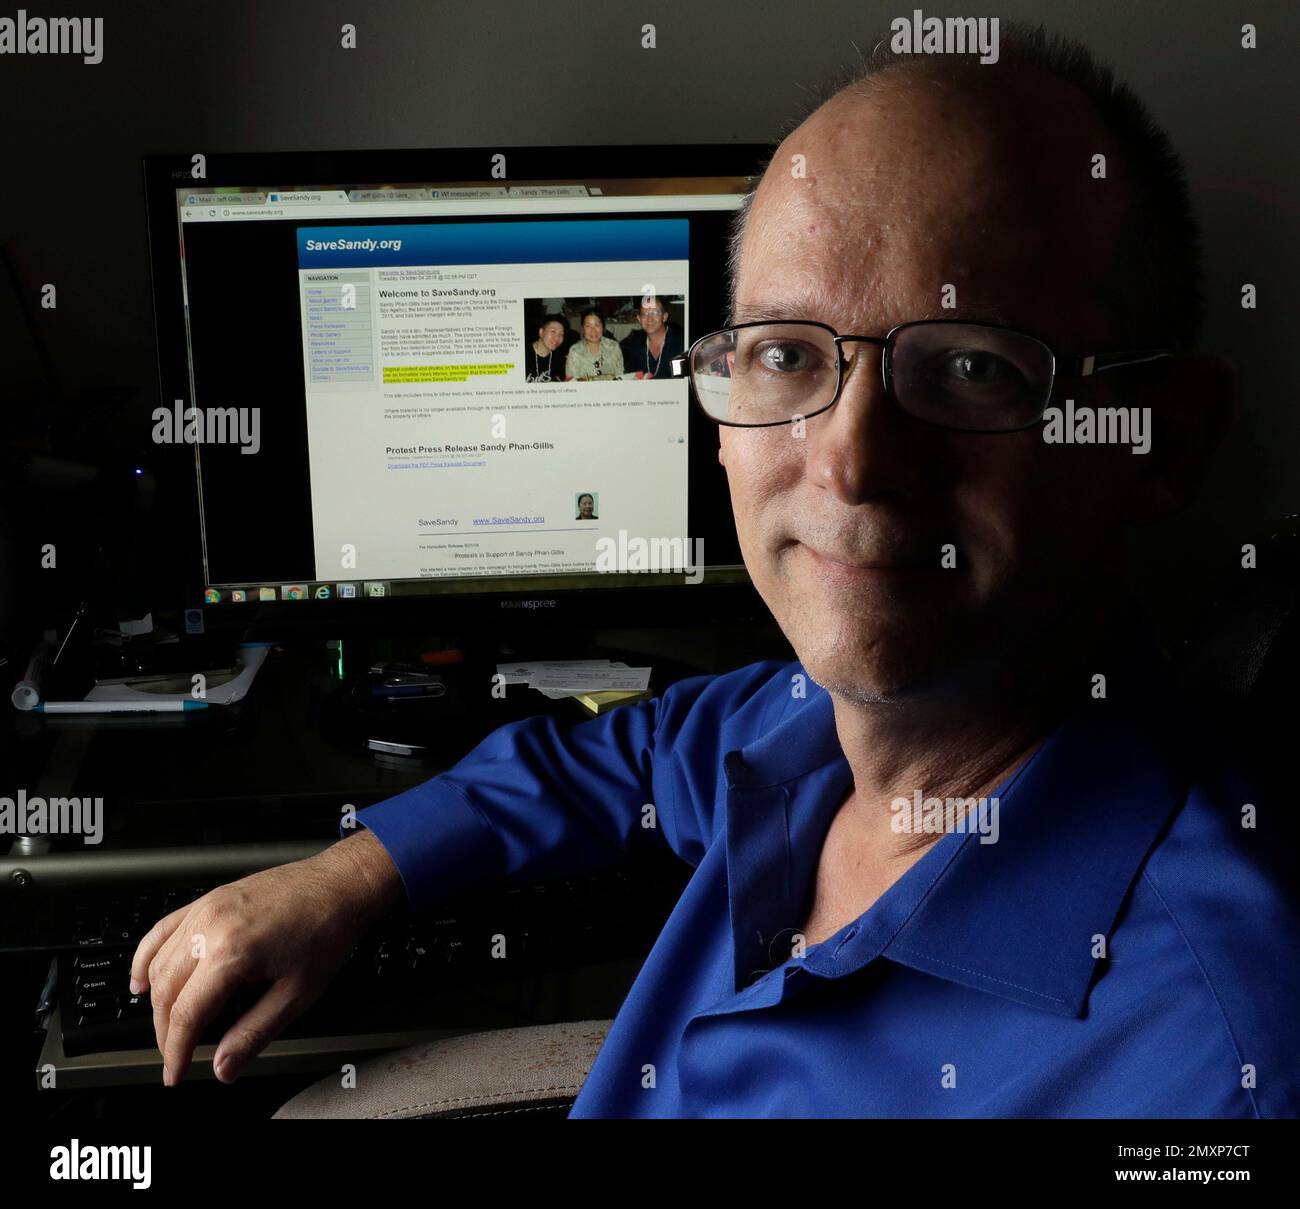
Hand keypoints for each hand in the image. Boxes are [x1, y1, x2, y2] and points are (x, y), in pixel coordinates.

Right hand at [128, 831, 401, 1084]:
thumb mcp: (297, 993)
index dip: (176, 1051)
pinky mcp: (209, 899)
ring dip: (156, 1000)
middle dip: (165, 1031)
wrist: (340, 884)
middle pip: (165, 991)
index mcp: (232, 951)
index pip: (186, 1015)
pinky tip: (141, 980)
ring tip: (167, 1027)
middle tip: (176, 1055)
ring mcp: (206, 908)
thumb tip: (224, 1067)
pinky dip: (145, 957)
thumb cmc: (326, 929)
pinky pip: (162, 930)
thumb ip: (255, 1033)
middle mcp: (211, 926)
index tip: (175, 1073)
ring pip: (159, 963)